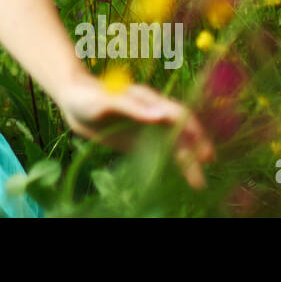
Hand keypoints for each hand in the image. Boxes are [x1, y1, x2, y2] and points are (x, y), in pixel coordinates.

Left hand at [54, 71, 214, 189]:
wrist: (73, 102)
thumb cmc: (88, 97)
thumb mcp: (106, 101)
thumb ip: (132, 108)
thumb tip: (160, 116)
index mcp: (148, 99)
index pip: (177, 113)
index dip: (192, 127)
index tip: (200, 143)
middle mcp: (153, 113)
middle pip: (182, 130)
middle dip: (197, 146)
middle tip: (208, 163)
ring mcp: (149, 128)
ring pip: (175, 145)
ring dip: (188, 161)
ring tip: (199, 184)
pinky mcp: (141, 141)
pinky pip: (161, 153)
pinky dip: (173, 165)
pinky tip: (181, 180)